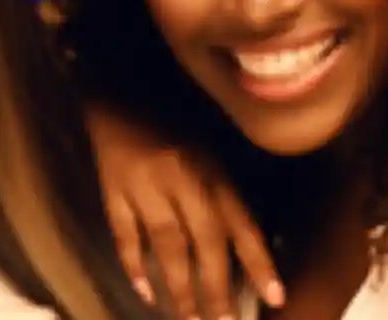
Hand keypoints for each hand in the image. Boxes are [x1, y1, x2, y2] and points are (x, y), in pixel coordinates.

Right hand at [85, 103, 285, 319]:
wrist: (114, 89)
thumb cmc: (166, 122)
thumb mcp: (206, 149)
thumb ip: (220, 192)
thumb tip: (243, 246)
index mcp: (211, 169)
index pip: (240, 224)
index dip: (259, 262)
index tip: (276, 299)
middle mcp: (182, 179)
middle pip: (205, 242)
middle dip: (216, 288)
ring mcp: (144, 184)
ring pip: (167, 245)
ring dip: (179, 287)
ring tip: (189, 319)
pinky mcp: (111, 187)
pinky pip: (124, 232)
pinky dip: (133, 265)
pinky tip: (145, 293)